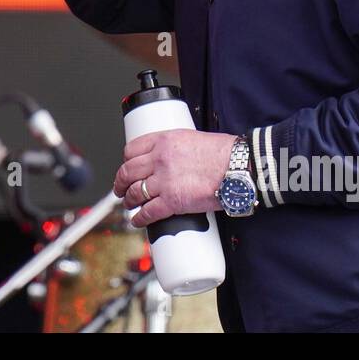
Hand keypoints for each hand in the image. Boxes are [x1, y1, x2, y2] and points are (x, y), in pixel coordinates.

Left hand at [113, 130, 235, 227]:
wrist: (238, 168)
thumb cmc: (223, 153)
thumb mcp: (193, 138)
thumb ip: (176, 147)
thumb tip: (171, 158)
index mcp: (164, 140)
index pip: (132, 149)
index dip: (125, 160)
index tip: (126, 165)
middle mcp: (159, 159)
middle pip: (128, 172)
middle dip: (120, 183)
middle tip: (120, 189)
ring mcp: (164, 181)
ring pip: (134, 192)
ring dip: (129, 201)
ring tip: (130, 205)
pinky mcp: (172, 202)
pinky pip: (148, 212)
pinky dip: (139, 219)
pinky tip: (138, 220)